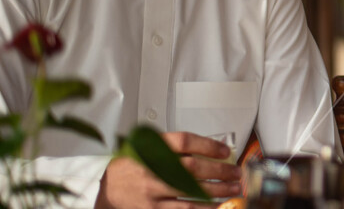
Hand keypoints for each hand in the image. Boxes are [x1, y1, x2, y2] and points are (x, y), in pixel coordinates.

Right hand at [96, 131, 240, 208]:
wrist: (107, 189)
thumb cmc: (131, 166)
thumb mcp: (147, 146)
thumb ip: (172, 146)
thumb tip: (209, 149)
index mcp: (151, 148)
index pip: (185, 142)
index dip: (208, 145)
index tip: (225, 151)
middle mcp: (152, 168)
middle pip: (193, 167)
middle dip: (220, 171)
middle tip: (236, 172)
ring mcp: (152, 191)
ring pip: (192, 191)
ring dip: (218, 191)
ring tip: (233, 189)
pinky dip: (203, 208)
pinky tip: (217, 206)